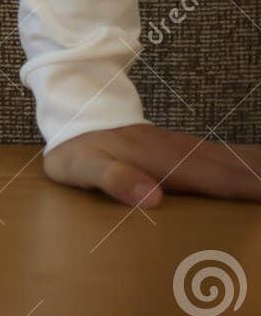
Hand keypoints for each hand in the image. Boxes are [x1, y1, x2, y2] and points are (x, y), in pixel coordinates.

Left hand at [42, 123, 260, 206]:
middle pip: (241, 171)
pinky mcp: (184, 152)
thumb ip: (115, 180)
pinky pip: (227, 160)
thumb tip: (153, 200)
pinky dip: (252, 164)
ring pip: (238, 163)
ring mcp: (187, 151)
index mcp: (168, 164)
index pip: (224, 183)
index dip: (256, 192)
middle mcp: (185, 155)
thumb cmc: (77, 149)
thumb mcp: (83, 167)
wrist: (72, 115)